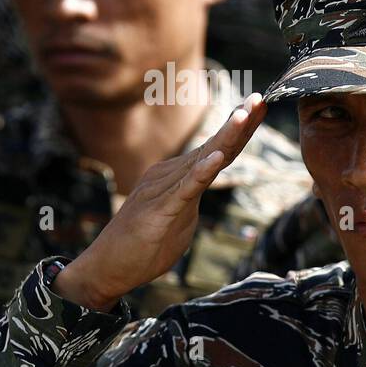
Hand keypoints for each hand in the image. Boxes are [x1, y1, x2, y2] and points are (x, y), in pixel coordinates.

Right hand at [54, 94, 268, 310]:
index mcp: (175, 177)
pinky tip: (217, 158)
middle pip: (213, 147)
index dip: (239, 130)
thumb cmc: (141, 247)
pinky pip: (184, 189)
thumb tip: (203, 186)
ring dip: (225, 138)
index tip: (260, 107)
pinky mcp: (158, 211)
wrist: (105, 268)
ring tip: (244, 115)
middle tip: (260, 98)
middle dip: (239, 123)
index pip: (215, 150)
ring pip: (201, 161)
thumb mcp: (176, 220)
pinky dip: (201, 172)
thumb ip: (190, 199)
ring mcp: (162, 191)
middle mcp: (169, 176)